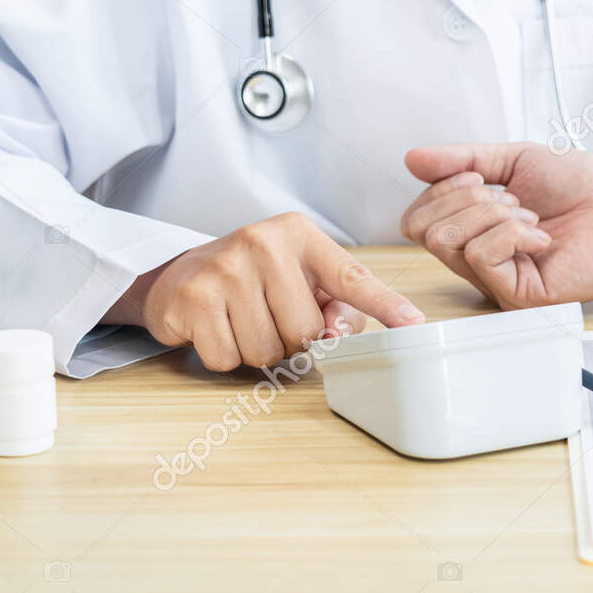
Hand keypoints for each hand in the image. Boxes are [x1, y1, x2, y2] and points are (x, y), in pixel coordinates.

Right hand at [105, 213, 424, 370]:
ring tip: (242, 320)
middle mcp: (262, 243)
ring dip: (258, 350)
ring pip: (268, 350)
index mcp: (299, 234)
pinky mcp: (193, 298)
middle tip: (269, 316)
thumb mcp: (300, 277)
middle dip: (292, 339)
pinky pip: (228, 358)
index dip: (385, 304)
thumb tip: (336, 335)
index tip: (413, 324)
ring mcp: (225, 269)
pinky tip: (215, 327)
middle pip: (306, 330)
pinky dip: (224, 356)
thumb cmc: (255, 279)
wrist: (180, 273)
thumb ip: (337, 305)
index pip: (350, 276)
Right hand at [400, 142, 592, 307]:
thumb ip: (461, 159)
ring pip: (448, 240)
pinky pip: (481, 256)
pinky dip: (511, 233)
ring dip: (494, 213)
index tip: (485, 177)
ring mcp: (494, 279)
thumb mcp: (513, 158)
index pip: (416, 217)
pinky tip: (542, 236)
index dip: (442, 188)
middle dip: (466, 197)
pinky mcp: (514, 294)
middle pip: (422, 229)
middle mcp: (476, 258)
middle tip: (513, 198)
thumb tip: (412, 159)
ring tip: (531, 216)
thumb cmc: (582, 188)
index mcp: (472, 229)